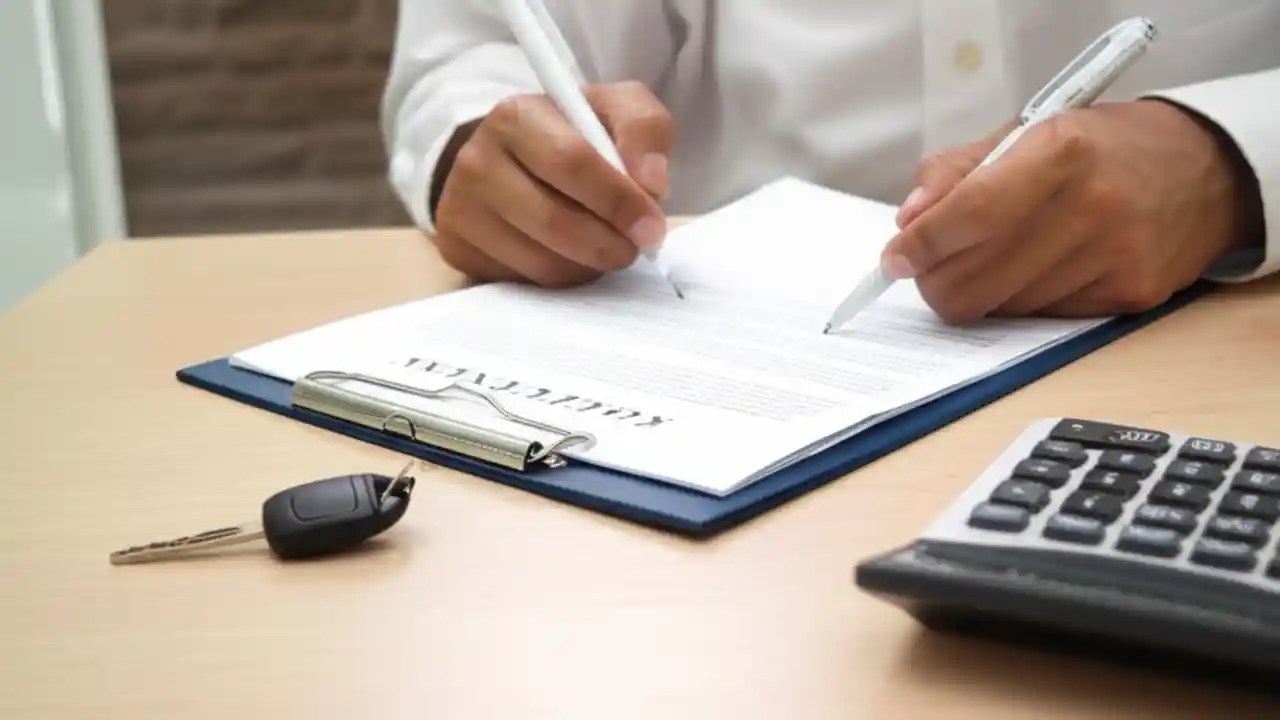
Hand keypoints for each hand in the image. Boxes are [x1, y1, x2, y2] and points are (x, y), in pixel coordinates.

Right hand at [431, 81, 673, 286]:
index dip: (620, 201)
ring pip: (541, 262)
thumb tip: (651, 182)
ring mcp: (461, 209)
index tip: (652, 226)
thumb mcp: (615, 111)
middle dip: (609, 244)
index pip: (572, 163)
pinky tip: (569, 255)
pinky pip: (523, 282)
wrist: (512, 156)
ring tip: (604, 246)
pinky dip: (561, 278)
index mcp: (516, 117)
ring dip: (589, 265)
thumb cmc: (573, 134)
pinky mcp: (458, 249)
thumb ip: (644, 130)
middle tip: (635, 248)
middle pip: (554, 221)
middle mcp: (476, 161)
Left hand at [881, 100, 1264, 323]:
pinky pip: (1042, 319)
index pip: (968, 215)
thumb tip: (907, 223)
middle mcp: (1092, 206)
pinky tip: (1038, 270)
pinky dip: (1021, 302)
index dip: (920, 246)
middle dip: (935, 283)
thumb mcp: (1027, 132)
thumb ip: (956, 172)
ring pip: (1002, 309)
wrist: (1204, 169)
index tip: (894, 259)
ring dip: (979, 293)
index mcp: (1060, 152)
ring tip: (993, 260)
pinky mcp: (1130, 296)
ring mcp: (1115, 257)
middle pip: (974, 282)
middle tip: (930, 269)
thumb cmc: (1098, 148)